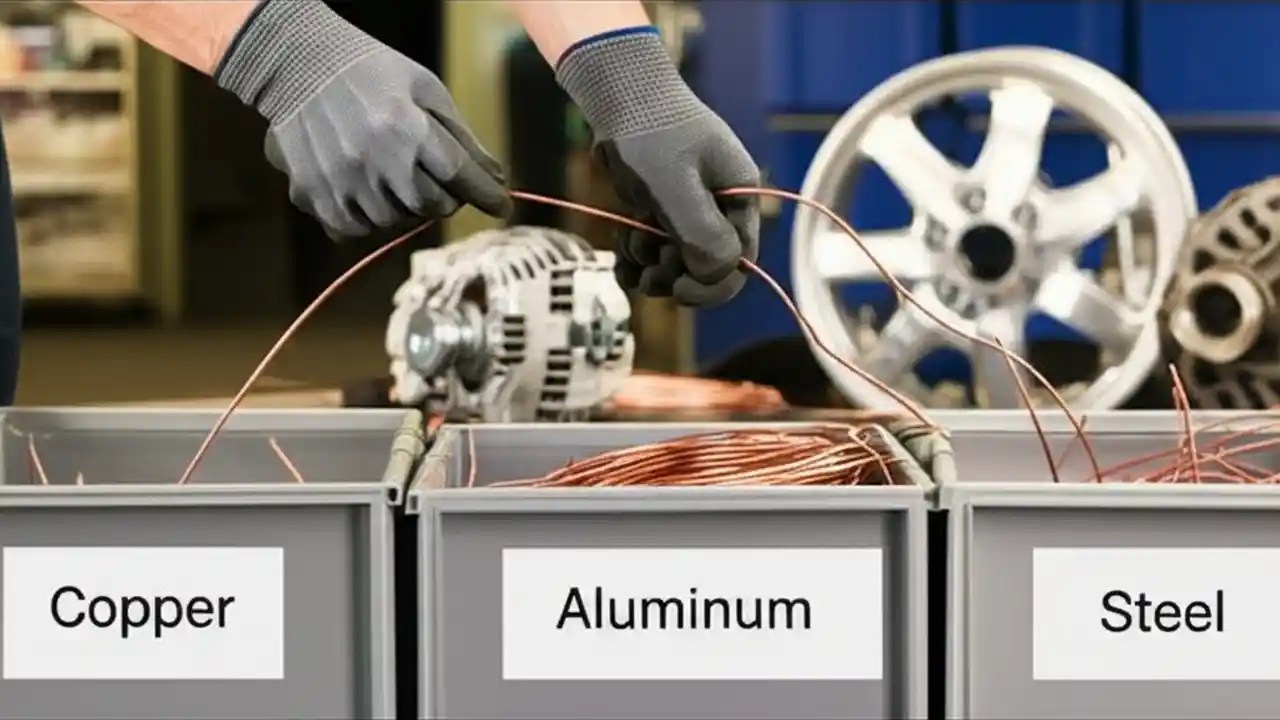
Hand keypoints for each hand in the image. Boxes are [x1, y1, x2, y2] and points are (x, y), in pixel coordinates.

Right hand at [215, 0, 509, 238]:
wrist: (300, 63)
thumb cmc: (374, 74)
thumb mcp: (427, 91)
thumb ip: (462, 139)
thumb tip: (496, 182)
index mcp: (405, 126)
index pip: (459, 175)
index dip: (485, 194)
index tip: (500, 206)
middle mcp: (373, 158)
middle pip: (430, 205)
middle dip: (443, 197)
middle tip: (436, 180)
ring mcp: (340, 179)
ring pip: (393, 221)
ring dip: (404, 207)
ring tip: (394, 175)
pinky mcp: (313, 193)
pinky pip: (353, 230)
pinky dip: (367, 218)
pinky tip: (367, 191)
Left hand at [599, 111, 759, 305]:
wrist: (619, 91)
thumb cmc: (649, 131)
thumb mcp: (675, 185)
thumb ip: (701, 233)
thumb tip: (716, 275)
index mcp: (740, 198)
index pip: (739, 262)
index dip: (712, 285)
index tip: (678, 290)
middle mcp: (721, 206)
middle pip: (706, 267)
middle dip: (674, 275)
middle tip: (645, 269)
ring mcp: (691, 207)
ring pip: (676, 261)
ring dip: (650, 264)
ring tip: (628, 243)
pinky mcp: (663, 207)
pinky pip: (656, 248)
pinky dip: (637, 256)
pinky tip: (620, 251)